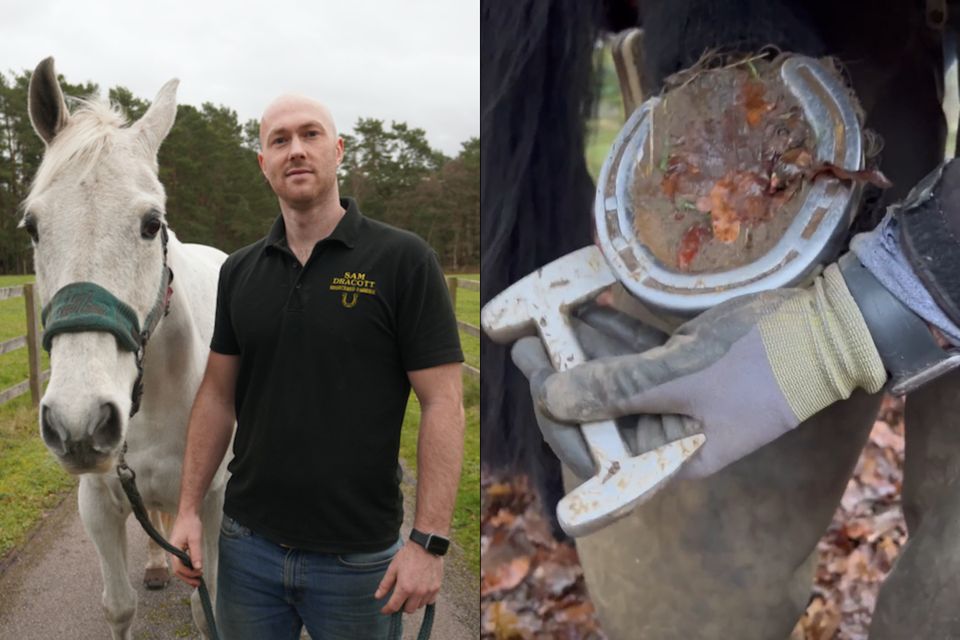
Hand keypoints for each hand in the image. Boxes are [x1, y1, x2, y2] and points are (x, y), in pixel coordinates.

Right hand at [168, 511, 203, 587]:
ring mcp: (175, 551)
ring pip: (180, 567)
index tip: (199, 575)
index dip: (189, 574)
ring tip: (197, 579)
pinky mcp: (179, 549)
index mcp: (173, 550)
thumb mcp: (195, 539)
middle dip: (188, 578)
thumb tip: (198, 568)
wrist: (188, 514)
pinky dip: (188, 568)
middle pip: (178, 570)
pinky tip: (195, 570)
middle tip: (198, 583)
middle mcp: (172, 552)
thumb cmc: (191, 524)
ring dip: (188, 574)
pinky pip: (182, 562)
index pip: (179, 568)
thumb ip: (196, 554)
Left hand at [375, 541, 442, 613]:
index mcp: (405, 587)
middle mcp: (417, 592)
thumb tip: (378, 596)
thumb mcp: (393, 568)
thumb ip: (385, 584)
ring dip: (413, 603)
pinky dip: (424, 599)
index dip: (387, 609)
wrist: (426, 545)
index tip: (384, 609)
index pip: (394, 606)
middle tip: (399, 598)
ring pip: (419, 606)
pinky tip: (420, 591)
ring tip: (410, 592)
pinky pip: (430, 601)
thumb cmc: (408, 555)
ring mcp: (428, 590)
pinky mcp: (437, 587)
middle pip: (408, 610)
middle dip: (401, 606)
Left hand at [526, 266, 886, 478]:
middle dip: (560, 379)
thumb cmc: (762, 362)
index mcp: (669, 458)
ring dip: (578, 352)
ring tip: (541, 320)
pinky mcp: (680, 366)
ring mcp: (672, 399)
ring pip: (611, 380)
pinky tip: (584, 310)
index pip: (596, 456)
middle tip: (527, 342)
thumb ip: (616, 389)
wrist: (829, 327)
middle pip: (597, 414)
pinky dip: (609, 336)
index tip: (534, 378)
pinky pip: (634, 356)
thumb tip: (550, 398)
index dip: (558, 420)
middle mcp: (665, 435)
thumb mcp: (683, 377)